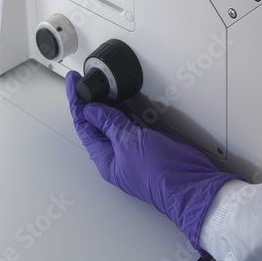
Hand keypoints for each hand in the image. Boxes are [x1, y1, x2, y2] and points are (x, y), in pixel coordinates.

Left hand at [67, 72, 243, 251]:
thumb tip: (93, 110)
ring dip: (107, 103)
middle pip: (96, 122)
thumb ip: (110, 123)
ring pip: (114, 121)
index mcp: (105, 157)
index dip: (77, 102)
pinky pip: (131, 122)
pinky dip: (126, 109)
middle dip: (88, 101)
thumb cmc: (159, 173)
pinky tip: (125, 100)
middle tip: (83, 80)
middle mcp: (116, 152)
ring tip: (99, 86)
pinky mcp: (148, 141)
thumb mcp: (129, 142)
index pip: (84, 125)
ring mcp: (132, 147)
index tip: (73, 82)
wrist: (188, 181)